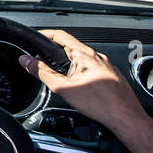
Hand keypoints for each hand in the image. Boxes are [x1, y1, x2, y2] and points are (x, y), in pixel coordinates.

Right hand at [18, 30, 148, 130]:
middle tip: (44, 63)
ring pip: (82, 60)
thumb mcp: (64, 88)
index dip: (46, 34)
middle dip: (56, 54)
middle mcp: (97, 57)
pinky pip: (92, 69)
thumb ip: (42, 72)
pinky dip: (81, 73)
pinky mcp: (111, 76)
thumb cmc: (101, 104)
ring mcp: (106, 66)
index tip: (37, 37)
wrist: (125, 117)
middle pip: (71, 48)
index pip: (61, 36)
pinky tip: (80, 88)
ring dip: (69, 65)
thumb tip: (26, 61)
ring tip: (62, 79)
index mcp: (85, 55)